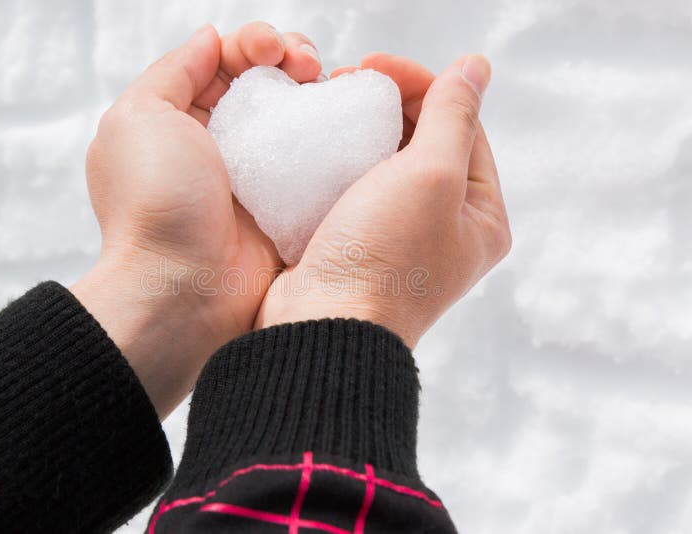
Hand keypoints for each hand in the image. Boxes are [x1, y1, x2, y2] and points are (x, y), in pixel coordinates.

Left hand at [71, 23, 321, 418]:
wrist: (184, 291)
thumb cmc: (156, 206)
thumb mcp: (140, 116)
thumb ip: (175, 69)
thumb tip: (209, 38)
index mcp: (178, 120)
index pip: (224, 62)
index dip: (252, 44)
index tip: (271, 50)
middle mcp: (217, 144)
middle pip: (264, 83)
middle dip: (290, 58)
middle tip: (306, 66)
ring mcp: (255, 175)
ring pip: (293, 116)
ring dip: (313, 90)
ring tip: (327, 83)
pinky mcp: (285, 204)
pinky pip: (314, 159)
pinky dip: (328, 135)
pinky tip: (339, 120)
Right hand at [256, 53, 511, 347]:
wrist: (322, 328)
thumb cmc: (383, 261)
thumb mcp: (430, 176)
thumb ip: (453, 115)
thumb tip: (478, 66)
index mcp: (482, 216)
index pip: (464, 127)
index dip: (424, 85)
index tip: (375, 66)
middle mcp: (448, 228)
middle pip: (427, 143)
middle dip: (392, 105)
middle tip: (349, 81)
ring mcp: (402, 239)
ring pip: (388, 164)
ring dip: (363, 130)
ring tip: (332, 107)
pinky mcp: (360, 246)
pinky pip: (357, 189)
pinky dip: (342, 161)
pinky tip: (321, 145)